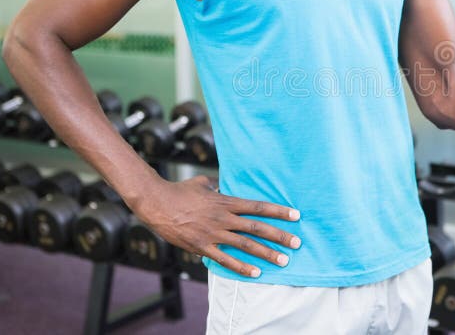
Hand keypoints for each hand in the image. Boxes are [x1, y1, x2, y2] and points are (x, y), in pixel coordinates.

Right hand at [131, 175, 300, 276]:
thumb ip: (217, 184)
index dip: (279, 211)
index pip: (259, 207)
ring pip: (246, 245)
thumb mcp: (203, 182)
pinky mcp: (202, 247)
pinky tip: (256, 273)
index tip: (296, 215)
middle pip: (258, 228)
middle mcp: (224, 218)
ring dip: (266, 253)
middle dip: (280, 236)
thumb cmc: (180, 190)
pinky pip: (225, 260)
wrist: (157, 204)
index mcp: (226, 202)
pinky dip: (242, 267)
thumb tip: (222, 183)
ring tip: (284, 260)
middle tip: (297, 243)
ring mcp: (214, 234)